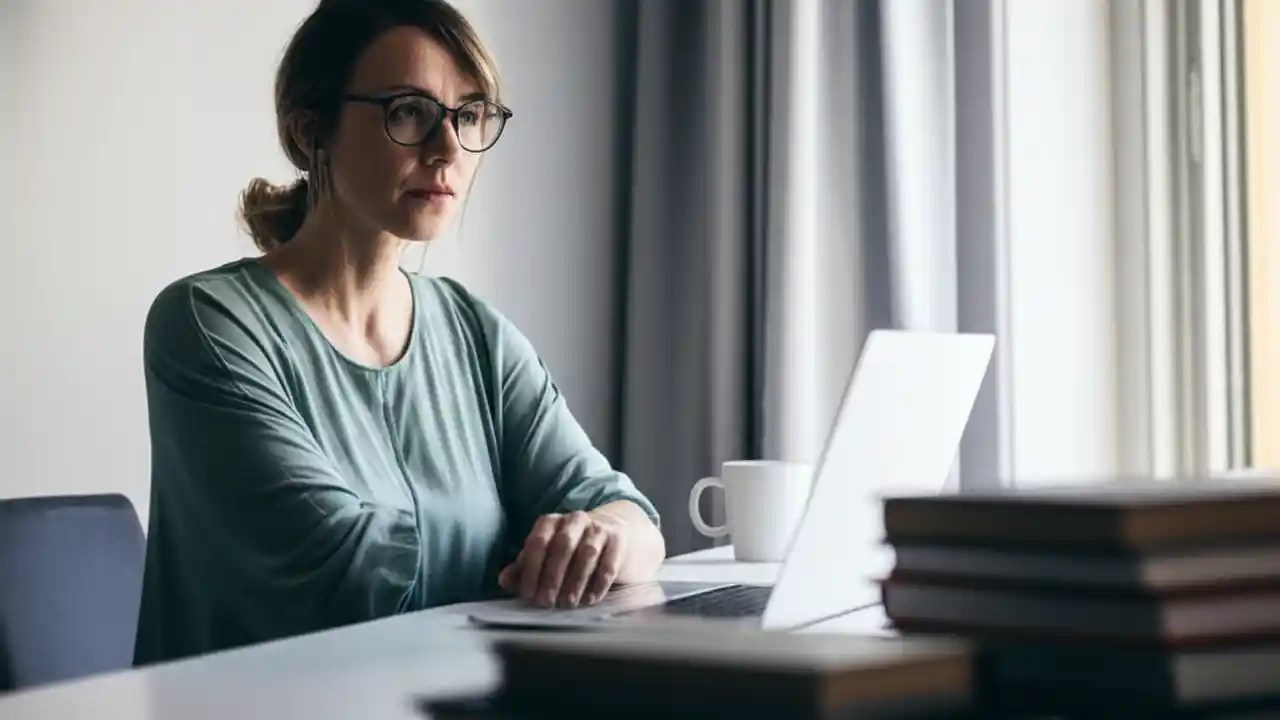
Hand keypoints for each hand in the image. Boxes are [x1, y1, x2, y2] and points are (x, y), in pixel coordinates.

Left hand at [497, 510, 627, 608]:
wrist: (613, 536)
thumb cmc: (571, 553)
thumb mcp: (546, 559)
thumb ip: (524, 569)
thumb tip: (503, 580)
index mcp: (551, 522)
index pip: (538, 541)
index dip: (531, 569)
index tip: (528, 595)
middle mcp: (575, 519)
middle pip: (562, 545)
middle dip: (552, 576)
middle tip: (546, 603)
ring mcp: (599, 527)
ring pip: (587, 552)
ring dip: (575, 581)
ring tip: (568, 604)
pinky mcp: (619, 539)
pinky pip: (608, 562)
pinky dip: (598, 583)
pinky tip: (589, 600)